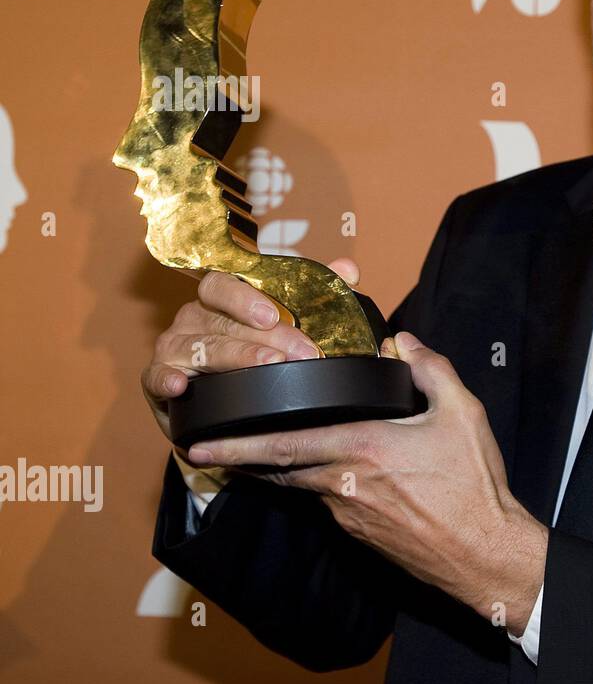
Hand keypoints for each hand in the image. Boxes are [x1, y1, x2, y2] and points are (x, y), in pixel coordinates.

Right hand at [140, 258, 361, 447]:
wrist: (231, 415)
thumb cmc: (260, 360)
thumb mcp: (293, 328)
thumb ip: (319, 295)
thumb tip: (347, 268)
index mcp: (221, 302)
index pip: (223, 284)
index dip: (245, 297)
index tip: (273, 315)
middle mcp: (193, 319)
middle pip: (221, 320)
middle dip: (263, 337)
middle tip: (300, 353)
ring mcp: (172, 348)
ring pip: (196, 346)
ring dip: (233, 357)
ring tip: (266, 368)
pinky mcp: (158, 381)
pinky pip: (155, 376)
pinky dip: (165, 379)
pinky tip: (180, 386)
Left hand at [185, 331, 548, 632]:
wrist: (484, 553)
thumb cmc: (473, 486)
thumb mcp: (464, 414)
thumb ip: (431, 370)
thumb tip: (402, 342)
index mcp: (363, 448)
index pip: (284, 443)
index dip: (238, 442)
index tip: (200, 441)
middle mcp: (344, 484)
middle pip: (277, 467)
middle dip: (237, 457)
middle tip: (201, 449)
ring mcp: (347, 514)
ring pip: (301, 484)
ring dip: (277, 468)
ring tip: (256, 453)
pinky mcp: (359, 533)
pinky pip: (326, 500)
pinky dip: (314, 482)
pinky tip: (325, 471)